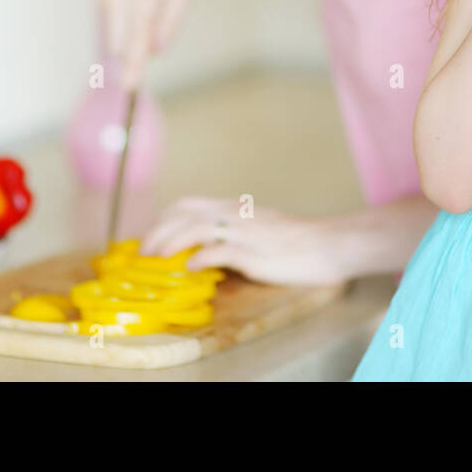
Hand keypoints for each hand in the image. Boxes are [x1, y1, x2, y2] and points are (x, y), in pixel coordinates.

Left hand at [139, 196, 349, 285]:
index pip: (187, 204)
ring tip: (156, 258)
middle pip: (184, 214)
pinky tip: (189, 268)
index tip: (151, 235)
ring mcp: (243, 232)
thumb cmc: (295, 240)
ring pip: (195, 228)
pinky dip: (200, 258)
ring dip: (170, 242)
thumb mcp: (258, 227)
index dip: (164, 218)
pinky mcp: (253, 252)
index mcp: (233, 207)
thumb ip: (232, 232)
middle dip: (158, 231)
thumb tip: (205, 249)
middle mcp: (234, 214)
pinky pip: (220, 251)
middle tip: (143, 251)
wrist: (328, 244)